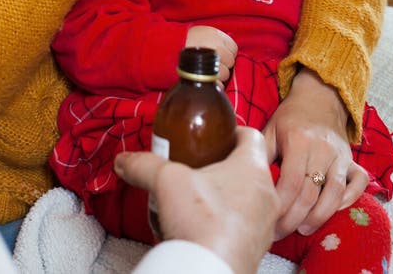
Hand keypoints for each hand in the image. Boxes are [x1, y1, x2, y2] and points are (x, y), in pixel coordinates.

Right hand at [116, 127, 278, 273]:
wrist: (209, 272)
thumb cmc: (202, 225)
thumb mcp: (165, 180)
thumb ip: (143, 165)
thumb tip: (125, 161)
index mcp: (252, 169)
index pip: (252, 136)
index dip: (232, 132)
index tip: (214, 137)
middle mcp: (266, 196)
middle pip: (249, 169)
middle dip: (223, 167)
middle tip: (200, 167)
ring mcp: (264, 226)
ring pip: (248, 199)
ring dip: (226, 197)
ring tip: (198, 199)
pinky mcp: (255, 249)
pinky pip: (243, 227)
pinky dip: (225, 223)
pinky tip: (202, 226)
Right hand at [185, 26, 237, 81]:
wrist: (163, 50)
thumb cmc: (181, 41)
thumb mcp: (199, 33)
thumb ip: (214, 39)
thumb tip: (228, 50)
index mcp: (215, 34)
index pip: (233, 48)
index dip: (227, 54)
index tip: (217, 56)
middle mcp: (216, 47)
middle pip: (230, 62)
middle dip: (222, 65)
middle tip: (208, 65)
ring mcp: (212, 62)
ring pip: (225, 74)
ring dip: (217, 75)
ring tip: (204, 72)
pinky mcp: (206, 76)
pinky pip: (218, 84)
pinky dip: (213, 85)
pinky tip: (204, 80)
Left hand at [262, 68, 367, 238]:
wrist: (319, 98)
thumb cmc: (290, 117)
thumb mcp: (270, 129)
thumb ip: (261, 153)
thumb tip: (245, 178)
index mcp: (298, 140)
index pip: (290, 181)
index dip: (280, 204)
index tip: (268, 218)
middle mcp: (321, 149)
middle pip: (310, 192)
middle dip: (294, 217)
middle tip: (281, 232)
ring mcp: (339, 155)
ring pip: (334, 193)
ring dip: (319, 216)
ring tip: (303, 228)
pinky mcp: (352, 159)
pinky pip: (357, 185)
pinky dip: (347, 202)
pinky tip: (330, 212)